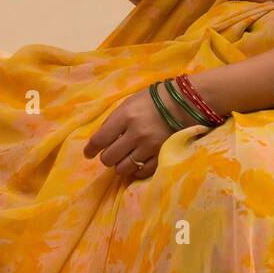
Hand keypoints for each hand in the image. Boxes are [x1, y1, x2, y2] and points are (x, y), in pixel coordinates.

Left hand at [83, 83, 201, 180]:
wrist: (185, 102)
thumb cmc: (153, 100)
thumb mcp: (129, 103)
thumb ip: (114, 120)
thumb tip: (100, 140)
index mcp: (125, 116)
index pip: (100, 139)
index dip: (90, 149)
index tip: (88, 153)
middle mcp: (136, 133)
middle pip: (109, 158)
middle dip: (107, 157)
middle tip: (111, 153)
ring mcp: (150, 147)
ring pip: (123, 168)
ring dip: (120, 165)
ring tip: (125, 157)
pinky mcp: (162, 156)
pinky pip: (141, 172)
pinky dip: (136, 170)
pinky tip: (137, 162)